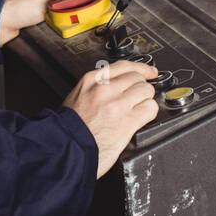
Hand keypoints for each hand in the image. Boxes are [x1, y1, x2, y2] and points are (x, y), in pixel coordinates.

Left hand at [0, 0, 92, 46]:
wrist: (0, 24)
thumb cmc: (19, 6)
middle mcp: (51, 0)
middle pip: (76, 4)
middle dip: (86, 10)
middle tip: (97, 18)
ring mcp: (47, 15)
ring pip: (68, 19)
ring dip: (74, 24)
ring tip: (83, 30)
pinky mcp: (42, 29)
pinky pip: (58, 31)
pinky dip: (64, 34)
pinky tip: (68, 38)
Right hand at [62, 61, 159, 177]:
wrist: (66, 150)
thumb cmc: (67, 130)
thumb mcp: (76, 98)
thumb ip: (96, 89)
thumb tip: (114, 88)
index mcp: (91, 81)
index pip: (123, 66)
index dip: (140, 69)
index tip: (148, 72)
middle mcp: (105, 89)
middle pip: (137, 78)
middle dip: (140, 88)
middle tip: (139, 98)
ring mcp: (118, 104)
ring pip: (146, 90)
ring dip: (145, 100)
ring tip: (139, 109)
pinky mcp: (128, 121)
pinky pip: (150, 108)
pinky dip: (149, 112)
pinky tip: (142, 118)